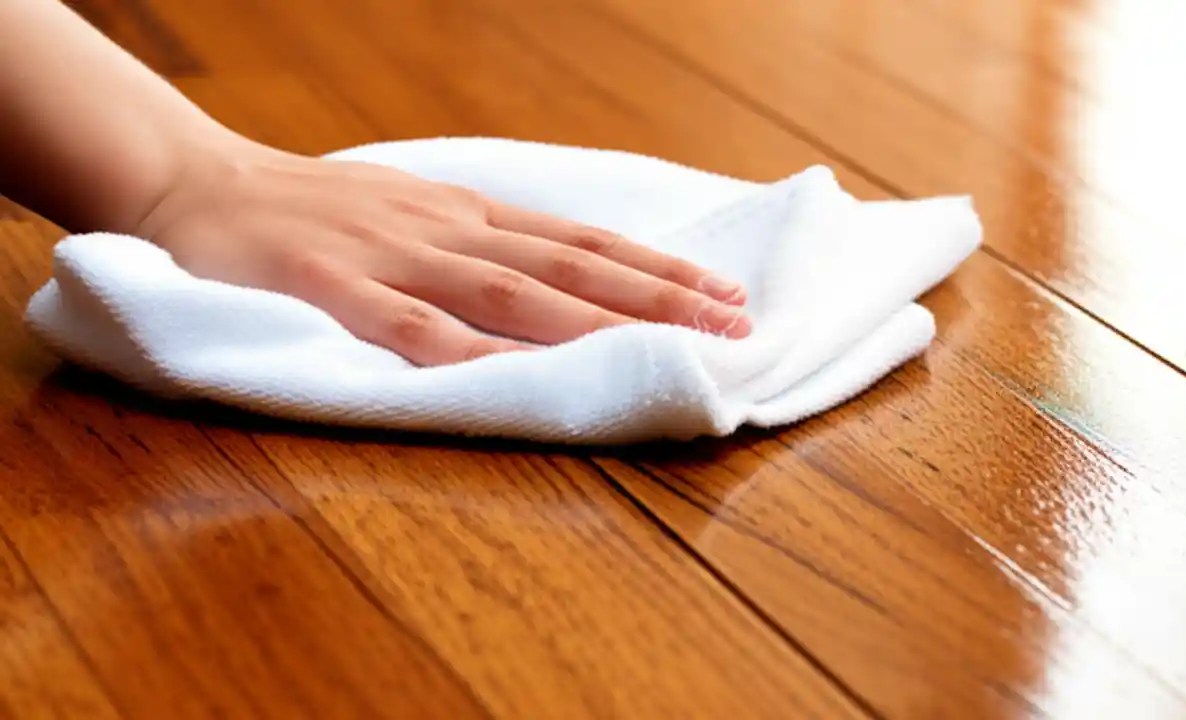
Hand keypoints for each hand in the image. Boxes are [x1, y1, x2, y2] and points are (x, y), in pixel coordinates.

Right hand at [135, 141, 750, 365]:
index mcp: (464, 216)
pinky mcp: (327, 283)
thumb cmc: (309, 214)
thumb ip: (473, 249)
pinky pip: (406, 325)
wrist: (197, 182)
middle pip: (568, 265)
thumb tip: (556, 284)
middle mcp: (443, 229)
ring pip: (509, 292)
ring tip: (666, 347)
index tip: (724, 294)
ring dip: (595, 323)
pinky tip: (519, 378)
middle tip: (733, 324)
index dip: (655, 269)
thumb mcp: (407, 218)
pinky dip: (466, 353)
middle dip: (656, 297)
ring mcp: (388, 254)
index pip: (580, 241)